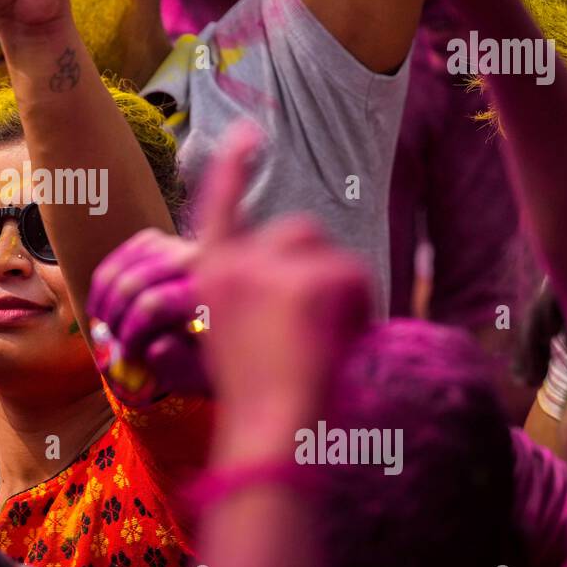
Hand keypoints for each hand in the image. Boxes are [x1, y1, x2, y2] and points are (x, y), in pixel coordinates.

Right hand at [86, 228, 208, 394]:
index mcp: (214, 295)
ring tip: (104, 324)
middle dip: (114, 315)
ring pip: (128, 264)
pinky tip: (105, 301)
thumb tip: (154, 349)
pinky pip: (130, 250)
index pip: (154, 305)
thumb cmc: (219, 357)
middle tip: (109, 342)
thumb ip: (180, 364)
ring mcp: (183, 248)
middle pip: (135, 282)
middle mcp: (200, 262)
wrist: (241, 327)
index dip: (131, 332)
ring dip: (107, 296)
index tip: (127, 355)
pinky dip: (111, 274)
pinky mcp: (170, 242)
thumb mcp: (206, 372)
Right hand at [194, 124, 373, 434]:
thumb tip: (281, 278)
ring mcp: (278, 266)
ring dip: (334, 288)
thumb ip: (244, 300)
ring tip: (322, 341)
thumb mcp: (224, 344)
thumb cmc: (254, 403)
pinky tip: (338, 340)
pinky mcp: (319, 276)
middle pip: (294, 233)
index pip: (221, 205)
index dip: (234, 166)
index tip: (248, 135)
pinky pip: (352, 276)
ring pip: (327, 255)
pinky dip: (356, 306)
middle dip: (311, 266)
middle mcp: (238, 262)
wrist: (274, 431)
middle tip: (314, 322)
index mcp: (210, 277)